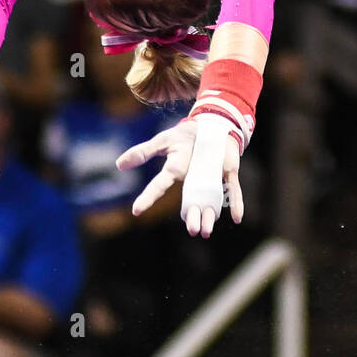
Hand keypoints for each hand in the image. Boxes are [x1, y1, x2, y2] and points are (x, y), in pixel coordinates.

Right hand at [116, 114, 244, 237]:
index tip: (136, 210)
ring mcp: (211, 176)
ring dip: (210, 215)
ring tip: (207, 231)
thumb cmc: (184, 136)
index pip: (159, 184)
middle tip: (193, 230)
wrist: (209, 126)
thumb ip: (143, 152)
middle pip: (191, 200)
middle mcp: (193, 178)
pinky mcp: (227, 172)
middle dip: (192, 216)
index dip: (148, 197)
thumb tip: (119, 164)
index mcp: (176, 170)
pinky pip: (233, 189)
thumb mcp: (163, 141)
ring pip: (211, 199)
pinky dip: (236, 202)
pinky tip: (237, 217)